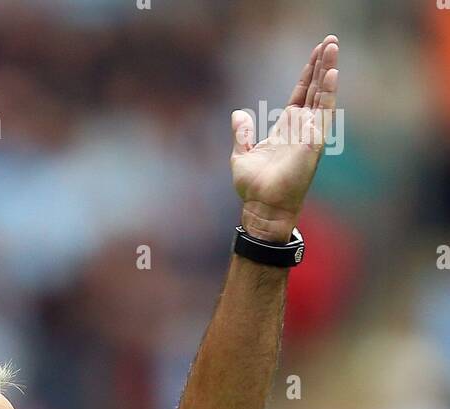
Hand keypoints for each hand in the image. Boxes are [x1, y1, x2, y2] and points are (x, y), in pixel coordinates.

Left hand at [231, 34, 339, 242]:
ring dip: (328, 70)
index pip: (300, 94)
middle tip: (330, 40)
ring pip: (322, 95)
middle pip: (314, 89)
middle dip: (322, 64)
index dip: (307, 74)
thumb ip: (242, 133)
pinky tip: (331, 73)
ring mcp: (309, 134)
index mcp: (286, 129)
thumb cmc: (254, 188)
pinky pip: (323, 113)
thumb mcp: (242, 155)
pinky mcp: (314, 142)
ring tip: (332, 46)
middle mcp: (301, 129)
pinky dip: (328, 92)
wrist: (262, 207)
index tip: (315, 53)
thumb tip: (237, 115)